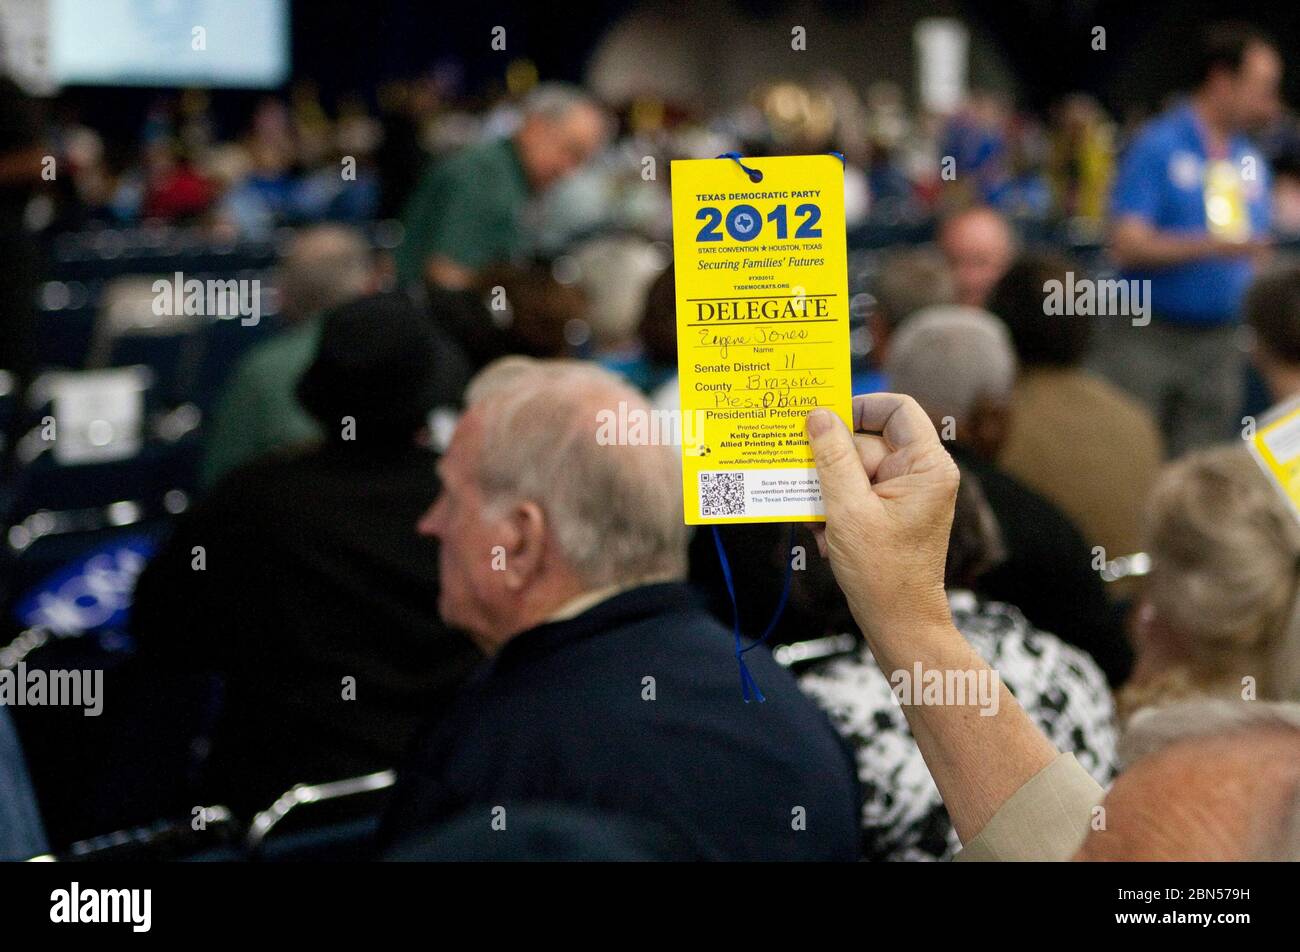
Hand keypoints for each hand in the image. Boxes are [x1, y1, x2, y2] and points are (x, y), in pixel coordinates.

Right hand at [805, 394, 959, 642]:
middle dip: (831, 466)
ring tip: (820, 522)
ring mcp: (903, 494)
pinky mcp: (888, 512)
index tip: (822, 420)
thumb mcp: (849, 511)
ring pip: (853, 469)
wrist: (898, 623)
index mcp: (926, 466)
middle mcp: (919, 474)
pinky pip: (853, 492)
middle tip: (806, 486)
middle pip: (865, 441)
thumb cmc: (883, 573)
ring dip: (828, 493)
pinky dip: (834, 509)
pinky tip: (826, 535)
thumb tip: (817, 416)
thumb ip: (832, 458)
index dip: (859, 407)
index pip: (896, 409)